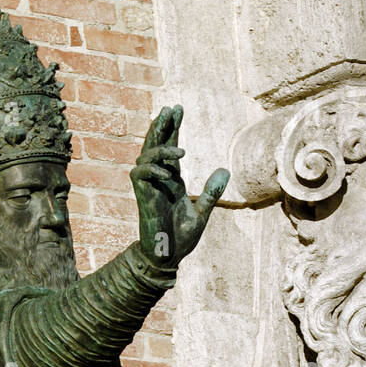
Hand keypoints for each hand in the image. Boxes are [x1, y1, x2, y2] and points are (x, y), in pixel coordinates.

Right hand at [131, 105, 229, 267]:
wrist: (168, 257)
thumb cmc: (182, 238)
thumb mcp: (202, 212)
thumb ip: (212, 192)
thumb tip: (225, 170)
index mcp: (172, 181)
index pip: (170, 148)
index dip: (172, 128)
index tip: (177, 109)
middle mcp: (159, 181)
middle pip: (155, 145)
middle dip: (162, 126)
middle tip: (170, 108)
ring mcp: (149, 188)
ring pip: (146, 156)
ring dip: (161, 148)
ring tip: (182, 150)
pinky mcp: (143, 197)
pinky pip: (140, 174)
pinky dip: (152, 169)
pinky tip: (167, 172)